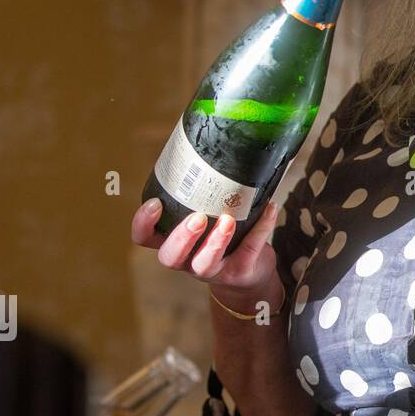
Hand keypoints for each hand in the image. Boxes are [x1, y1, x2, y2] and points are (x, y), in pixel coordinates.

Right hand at [130, 197, 280, 292]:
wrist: (250, 273)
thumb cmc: (223, 237)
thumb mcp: (206, 217)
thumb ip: (201, 194)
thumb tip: (209, 142)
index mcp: (174, 242)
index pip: (145, 238)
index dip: (144, 224)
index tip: (155, 203)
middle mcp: (187, 259)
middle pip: (171, 256)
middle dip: (182, 236)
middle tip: (197, 217)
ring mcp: (213, 269)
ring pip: (205, 263)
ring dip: (216, 241)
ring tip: (228, 220)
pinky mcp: (240, 271)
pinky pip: (250, 250)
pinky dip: (261, 228)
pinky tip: (270, 208)